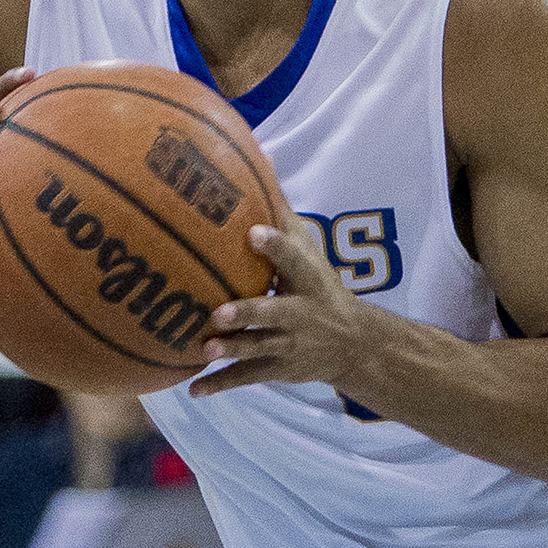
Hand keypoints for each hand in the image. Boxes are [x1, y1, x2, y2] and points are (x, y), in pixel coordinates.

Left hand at [187, 214, 383, 396]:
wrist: (354, 344)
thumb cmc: (321, 287)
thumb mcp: (311, 252)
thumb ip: (283, 213)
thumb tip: (264, 158)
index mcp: (309, 280)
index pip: (295, 259)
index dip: (277, 246)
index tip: (253, 232)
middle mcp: (301, 313)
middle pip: (273, 312)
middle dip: (247, 313)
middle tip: (218, 313)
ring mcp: (289, 344)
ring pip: (259, 348)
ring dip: (232, 350)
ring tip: (205, 349)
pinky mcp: (278, 368)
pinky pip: (247, 377)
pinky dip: (220, 384)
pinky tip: (193, 390)